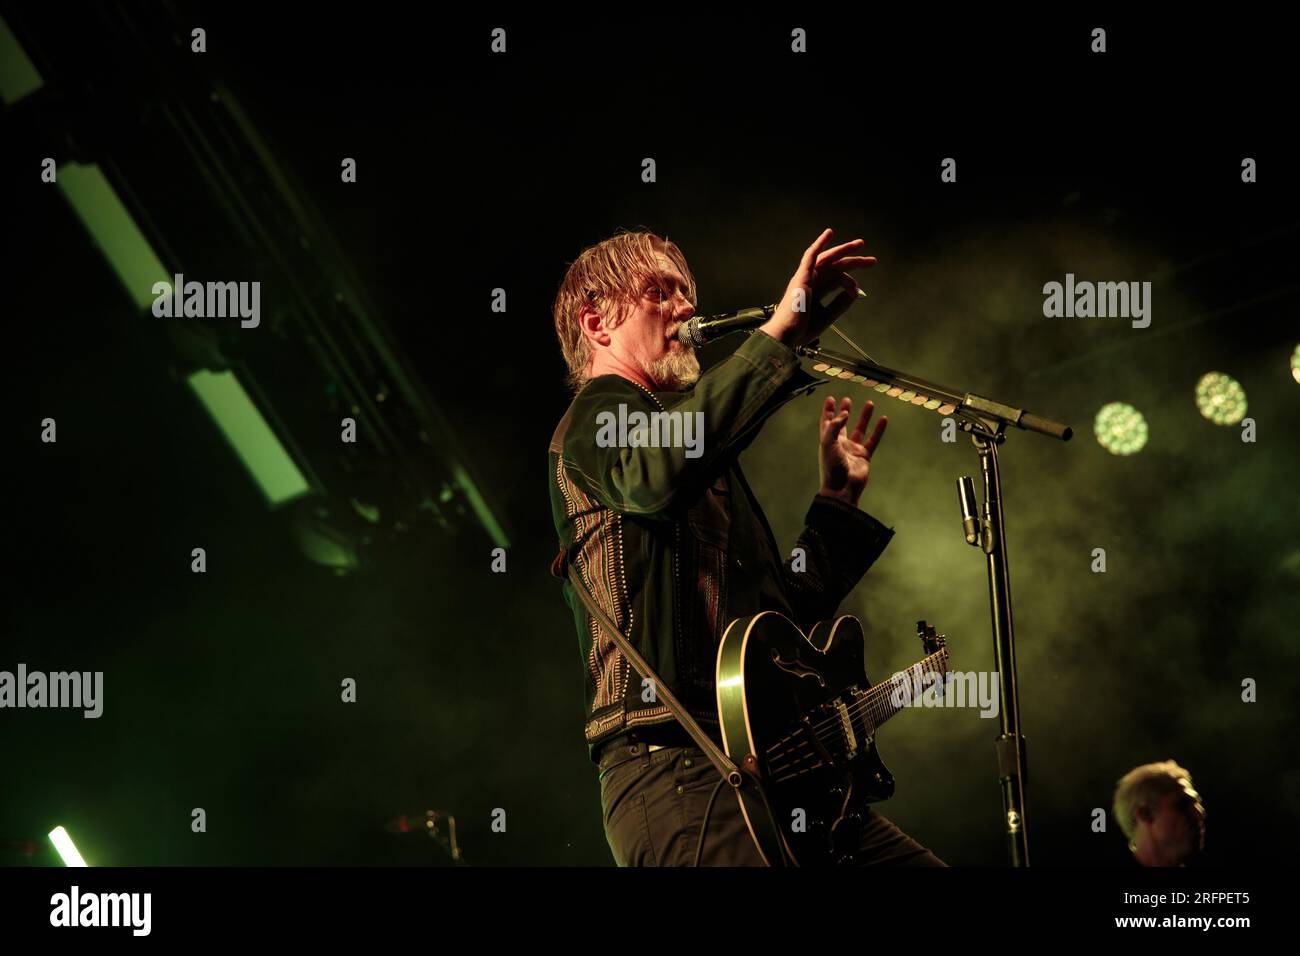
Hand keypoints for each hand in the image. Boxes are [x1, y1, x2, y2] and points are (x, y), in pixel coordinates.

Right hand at [760, 228, 876, 348]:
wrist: (786, 335)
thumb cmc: (801, 329)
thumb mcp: (828, 316)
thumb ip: (841, 303)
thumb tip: (856, 291)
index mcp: (815, 291)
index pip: (837, 278)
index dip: (850, 283)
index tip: (858, 292)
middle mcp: (810, 282)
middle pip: (835, 266)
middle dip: (854, 261)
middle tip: (872, 261)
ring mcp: (805, 278)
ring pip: (828, 258)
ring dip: (844, 250)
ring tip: (860, 245)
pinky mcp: (801, 277)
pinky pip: (810, 256)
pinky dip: (819, 244)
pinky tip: (829, 233)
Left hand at [818, 396, 886, 505]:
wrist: (842, 488)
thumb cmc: (831, 468)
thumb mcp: (828, 443)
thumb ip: (835, 427)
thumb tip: (844, 414)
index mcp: (828, 441)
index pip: (827, 422)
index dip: (828, 411)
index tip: (831, 399)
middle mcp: (840, 444)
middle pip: (842, 424)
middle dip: (844, 412)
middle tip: (847, 400)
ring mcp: (853, 450)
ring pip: (860, 429)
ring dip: (864, 417)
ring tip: (869, 403)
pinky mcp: (864, 455)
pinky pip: (873, 439)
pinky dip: (878, 430)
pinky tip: (883, 419)